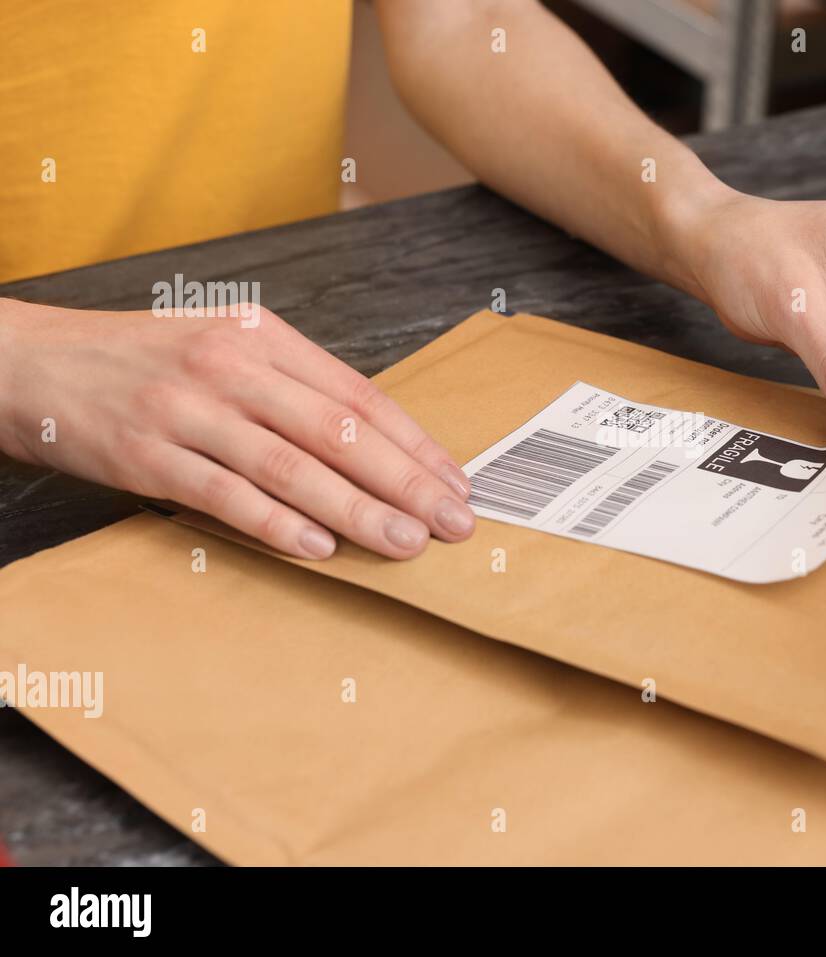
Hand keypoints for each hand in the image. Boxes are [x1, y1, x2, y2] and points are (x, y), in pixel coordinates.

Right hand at [0, 299, 474, 558]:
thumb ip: (290, 383)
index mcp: (261, 333)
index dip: (414, 443)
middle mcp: (231, 365)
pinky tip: (321, 549)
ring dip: (356, 510)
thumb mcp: (223, 343)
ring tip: (406, 543)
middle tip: (454, 522)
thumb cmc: (143, 359)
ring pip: (291, 466)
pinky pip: (226, 495)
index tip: (455, 481)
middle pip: (338, 430)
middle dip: (406, 481)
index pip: (358, 393)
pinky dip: (277, 524)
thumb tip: (373, 441)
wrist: (29, 361)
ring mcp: (187, 409)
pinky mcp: (146, 455)